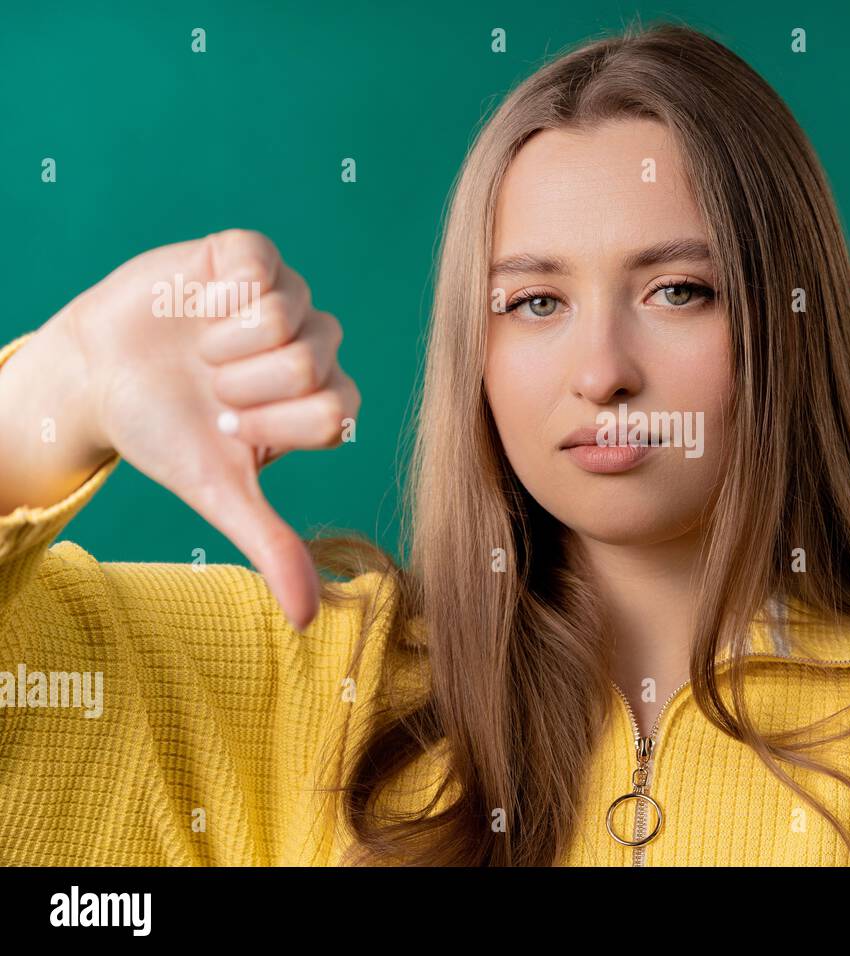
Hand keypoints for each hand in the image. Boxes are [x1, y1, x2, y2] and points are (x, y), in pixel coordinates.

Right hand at [60, 228, 359, 630]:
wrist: (99, 377)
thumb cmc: (167, 433)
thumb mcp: (218, 491)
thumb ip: (270, 544)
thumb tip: (311, 620)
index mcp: (324, 402)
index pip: (331, 415)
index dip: (267, 426)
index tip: (229, 429)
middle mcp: (318, 348)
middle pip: (311, 365)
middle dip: (240, 388)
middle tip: (210, 391)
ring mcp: (289, 298)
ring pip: (286, 316)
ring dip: (223, 346)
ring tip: (200, 354)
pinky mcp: (252, 255)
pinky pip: (259, 264)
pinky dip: (215, 293)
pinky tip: (196, 308)